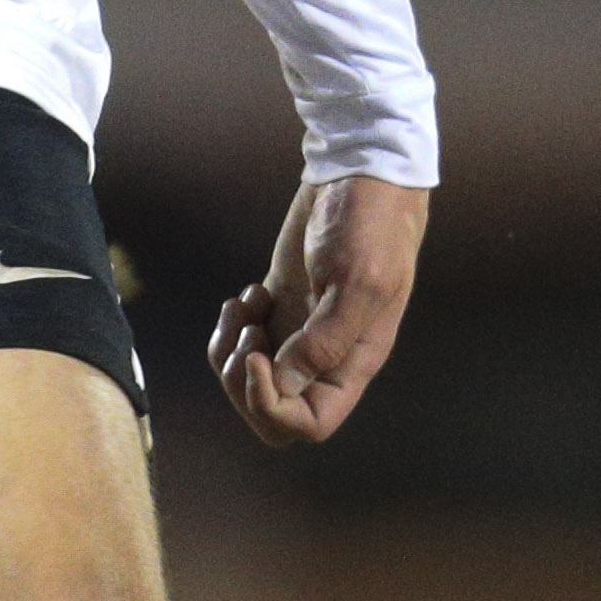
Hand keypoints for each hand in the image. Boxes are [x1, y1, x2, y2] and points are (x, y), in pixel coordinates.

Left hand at [209, 174, 429, 447]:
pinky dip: (232, 326)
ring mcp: (298, 332)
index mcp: (351, 362)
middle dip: (245, 385)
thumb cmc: (369, 225)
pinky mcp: (278, 306)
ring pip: (249, 379)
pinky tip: (250, 293)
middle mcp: (324, 357)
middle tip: (249, 335)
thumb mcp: (356, 282)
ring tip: (245, 307)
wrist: (358, 176)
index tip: (259, 359)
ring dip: (232, 351)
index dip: (273, 407)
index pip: (310, 424)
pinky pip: (242, 342)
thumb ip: (324, 341)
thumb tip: (285, 385)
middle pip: (272, 411)